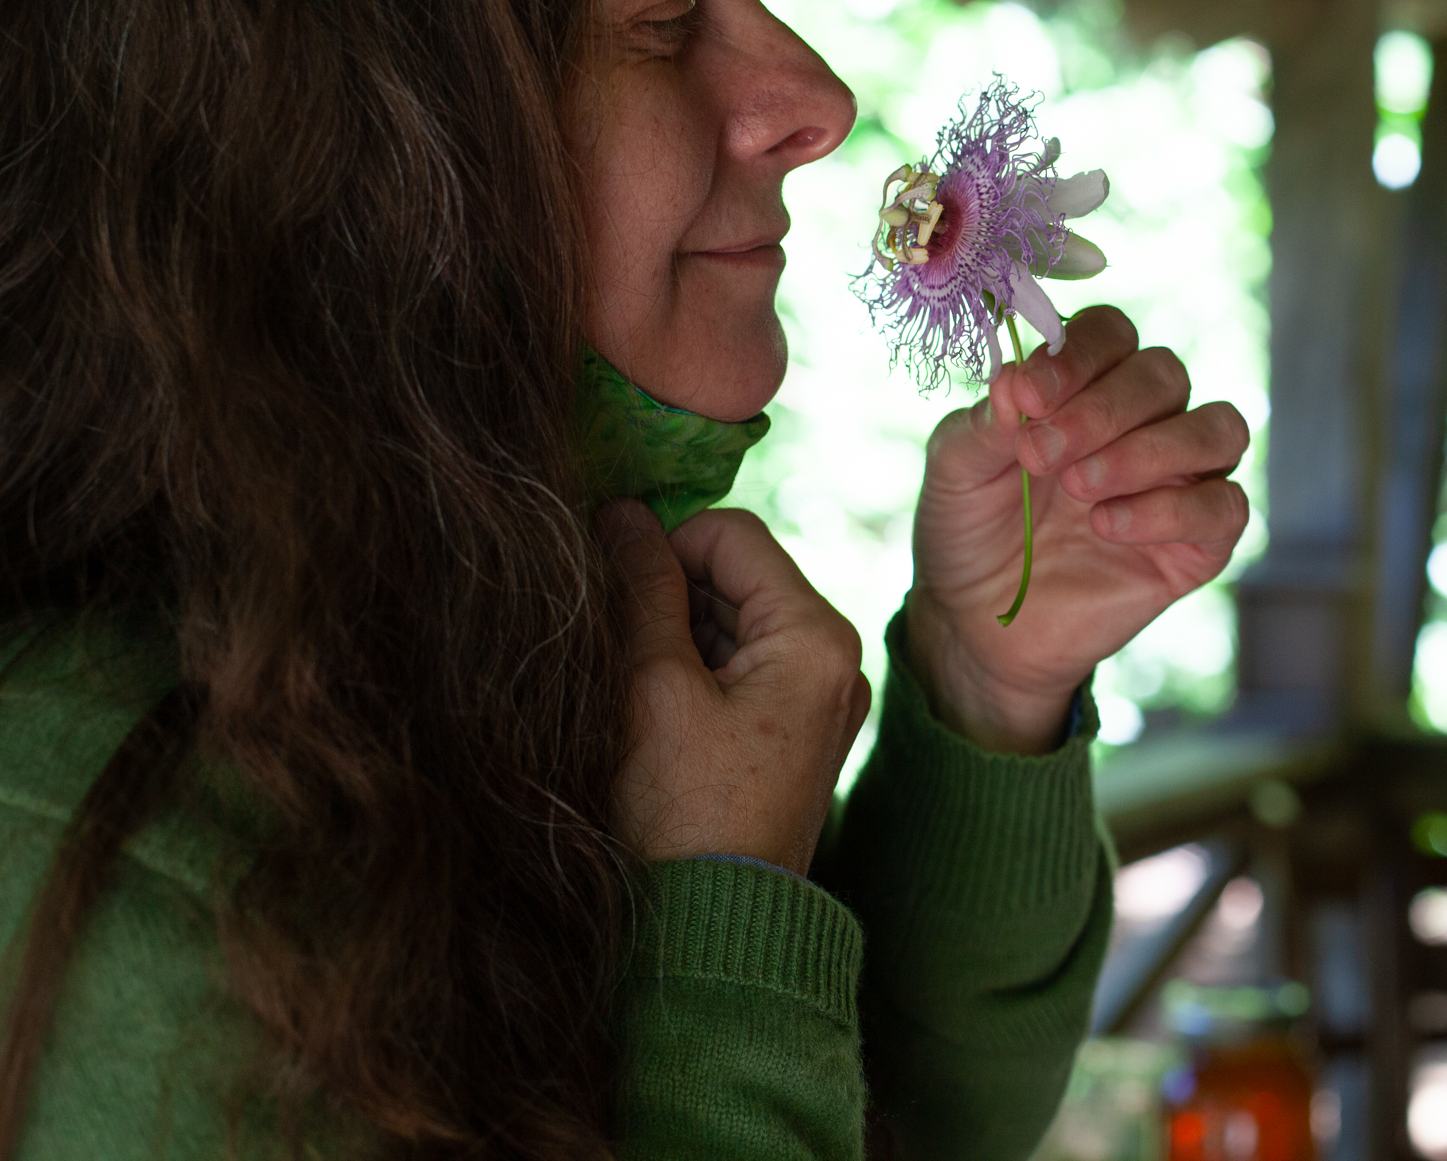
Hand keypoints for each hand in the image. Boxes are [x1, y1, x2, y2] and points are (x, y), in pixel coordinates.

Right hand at [602, 502, 870, 871]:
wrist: (709, 933)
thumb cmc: (679, 815)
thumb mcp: (654, 688)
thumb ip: (643, 589)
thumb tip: (623, 513)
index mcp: (817, 638)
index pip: (732, 534)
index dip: (664, 546)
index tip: (611, 588)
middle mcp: (835, 659)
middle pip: (737, 575)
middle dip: (669, 594)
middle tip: (614, 644)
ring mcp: (819, 698)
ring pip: (732, 619)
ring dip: (675, 633)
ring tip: (633, 689)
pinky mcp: (795, 731)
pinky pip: (740, 665)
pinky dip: (692, 670)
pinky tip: (652, 710)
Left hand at [905, 306, 1250, 753]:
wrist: (975, 623)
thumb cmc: (969, 527)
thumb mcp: (955, 467)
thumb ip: (987, 422)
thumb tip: (1016, 382)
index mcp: (1088, 383)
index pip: (1111, 334)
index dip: (1077, 355)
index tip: (1028, 395)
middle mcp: (1146, 420)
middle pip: (1163, 374)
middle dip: (1102, 409)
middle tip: (1041, 454)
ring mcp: (1180, 480)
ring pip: (1217, 430)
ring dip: (1149, 450)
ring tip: (1080, 487)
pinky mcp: (1198, 544)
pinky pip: (1223, 507)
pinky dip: (1169, 510)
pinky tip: (1108, 526)